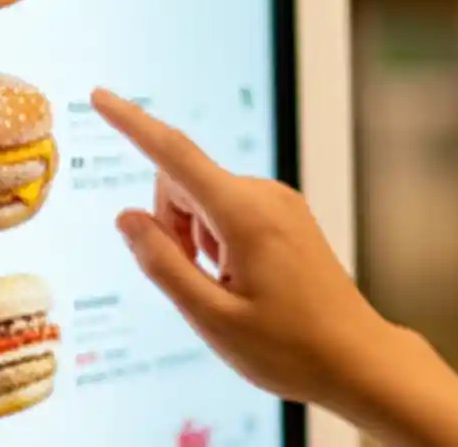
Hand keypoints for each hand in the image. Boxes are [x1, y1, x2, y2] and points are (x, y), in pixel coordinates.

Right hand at [90, 88, 391, 403]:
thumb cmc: (290, 349)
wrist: (358, 360)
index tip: (99, 96)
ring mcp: (280, 203)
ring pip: (204, 200)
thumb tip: (128, 217)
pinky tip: (241, 283)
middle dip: (171, 227)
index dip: (131, 123)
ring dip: (195, 239)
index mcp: (245, 214)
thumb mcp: (212, 318)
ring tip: (226, 291)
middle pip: (183, 184)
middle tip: (196, 283)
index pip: (174, 153)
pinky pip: (230, 210)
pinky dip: (217, 239)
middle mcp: (265, 194)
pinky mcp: (287, 215)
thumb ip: (163, 264)